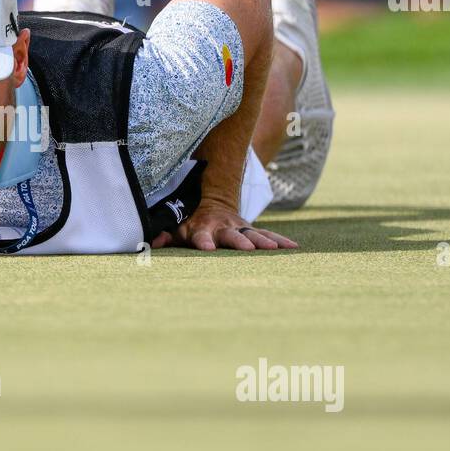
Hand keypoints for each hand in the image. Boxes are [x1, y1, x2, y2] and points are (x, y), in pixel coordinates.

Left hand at [151, 203, 298, 251]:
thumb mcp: (176, 226)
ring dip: (264, 242)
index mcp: (201, 229)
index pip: (201, 236)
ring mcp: (239, 228)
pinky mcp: (252, 231)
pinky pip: (269, 235)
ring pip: (253, 235)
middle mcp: (222, 228)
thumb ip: (166, 235)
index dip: (203, 241)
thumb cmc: (190, 222)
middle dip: (239, 242)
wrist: (212, 200)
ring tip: (274, 249)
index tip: (206, 247)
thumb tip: (155, 242)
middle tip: (248, 250)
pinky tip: (294, 247)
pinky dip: (280, 240)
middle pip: (231, 236)